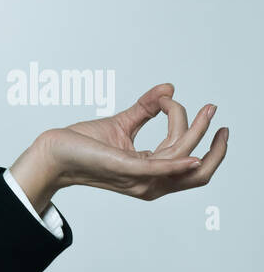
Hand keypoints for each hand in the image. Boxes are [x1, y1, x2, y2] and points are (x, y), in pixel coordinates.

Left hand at [43, 83, 226, 200]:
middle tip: (215, 111)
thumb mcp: (122, 123)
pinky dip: (179, 165)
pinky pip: (159, 170)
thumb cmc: (83, 144)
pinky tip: (195, 156)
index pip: (187, 157)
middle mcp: (148, 182)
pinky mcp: (124, 169)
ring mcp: (137, 179)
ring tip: (205, 109)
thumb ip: (146, 108)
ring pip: (184, 160)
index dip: (191, 127)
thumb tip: (169, 89)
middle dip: (217, 147)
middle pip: (197, 172)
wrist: (54, 152)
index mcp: (149, 173)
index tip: (172, 99)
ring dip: (198, 132)